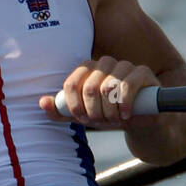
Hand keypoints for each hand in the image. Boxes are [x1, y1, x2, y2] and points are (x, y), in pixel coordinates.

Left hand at [40, 58, 159, 127]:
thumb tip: (42, 102)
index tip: (82, 119)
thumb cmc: (109, 115)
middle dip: (93, 111)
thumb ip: (60, 111)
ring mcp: (125, 66)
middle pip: (89, 87)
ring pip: (108, 87)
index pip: (71, 84)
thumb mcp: (83, 116)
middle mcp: (105, 63)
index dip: (74, 105)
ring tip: (114, 119)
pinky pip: (128, 85)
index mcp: (87, 69)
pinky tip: (125, 115)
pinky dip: (124, 104)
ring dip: (109, 110)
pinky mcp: (142, 72)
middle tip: (100, 121)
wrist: (139, 122)